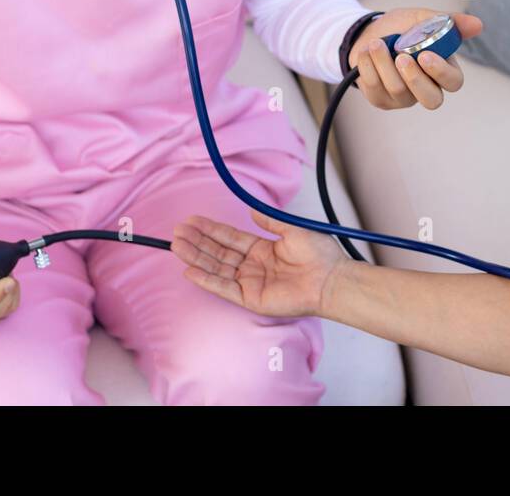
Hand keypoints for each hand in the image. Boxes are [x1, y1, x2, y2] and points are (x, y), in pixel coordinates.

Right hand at [172, 210, 347, 318]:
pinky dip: (206, 279)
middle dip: (197, 242)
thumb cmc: (320, 256)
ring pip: (216, 268)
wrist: (332, 279)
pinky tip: (189, 270)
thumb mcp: (293, 231)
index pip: (229, 238)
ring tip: (177, 245)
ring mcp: (250, 283)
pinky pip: (224, 288)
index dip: (210, 230)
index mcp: (262, 249)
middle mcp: (253, 266)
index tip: (191, 221)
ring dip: (196, 258)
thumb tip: (251, 211)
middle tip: (177, 231)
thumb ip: (270, 222)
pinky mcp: (251, 299)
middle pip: (218, 252)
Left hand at [350, 8, 482, 109]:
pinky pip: (375, 89)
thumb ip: (448, 22)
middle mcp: (426, 88)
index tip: (424, 55)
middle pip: (431, 100)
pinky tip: (366, 51)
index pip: (453, 82)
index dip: (441, 72)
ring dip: (384, 63)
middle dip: (416, 80)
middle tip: (401, 58)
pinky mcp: (381, 100)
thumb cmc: (401, 28)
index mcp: (442, 70)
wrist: (369, 32)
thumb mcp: (423, 19)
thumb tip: (478, 25)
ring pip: (398, 91)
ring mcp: (403, 98)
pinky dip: (368, 66)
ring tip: (376, 43)